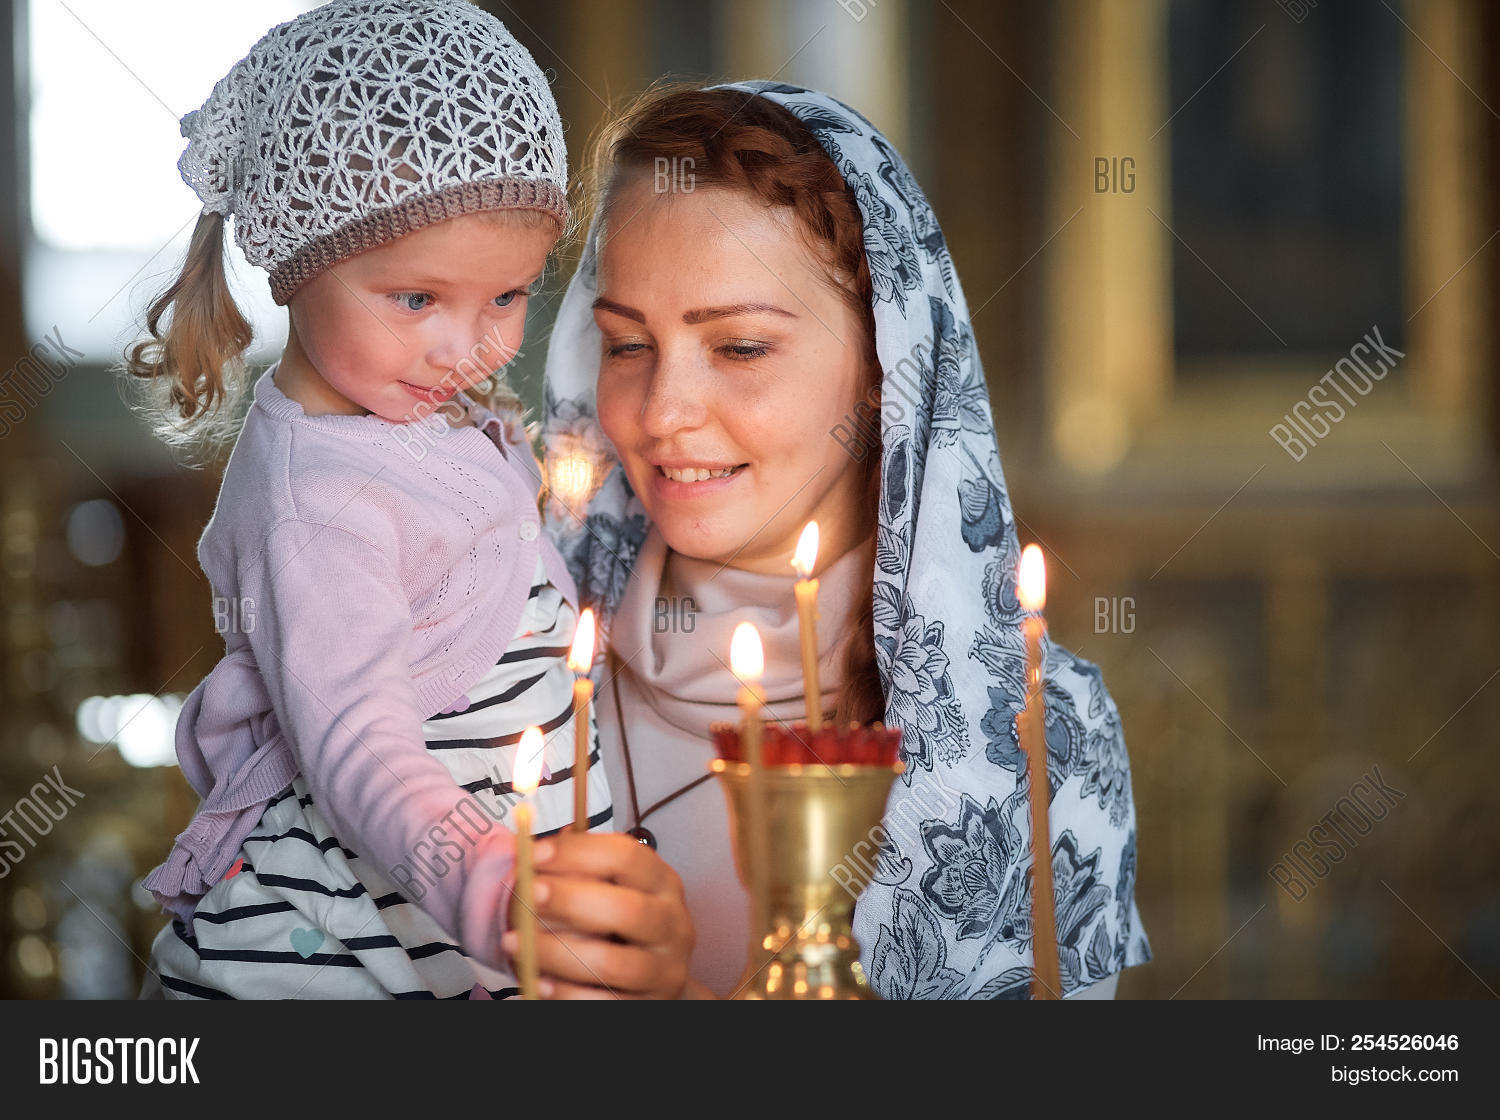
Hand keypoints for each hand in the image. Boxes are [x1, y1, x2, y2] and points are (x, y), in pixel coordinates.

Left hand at [503, 832, 694, 998]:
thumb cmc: (623, 924)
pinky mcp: (648, 1006)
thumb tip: (530, 851)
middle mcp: (672, 924)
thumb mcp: (613, 888)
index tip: (534, 854)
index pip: (627, 857)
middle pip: (627, 910)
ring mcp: (664, 971)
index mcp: (663, 883)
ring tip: (513, 942)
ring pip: (611, 964)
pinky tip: (537, 981)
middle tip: (529, 894)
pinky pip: (603, 1004)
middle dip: (570, 900)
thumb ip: (580, 869)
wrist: (657, 980)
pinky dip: (565, 993)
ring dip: (555, 952)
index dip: (578, 852)